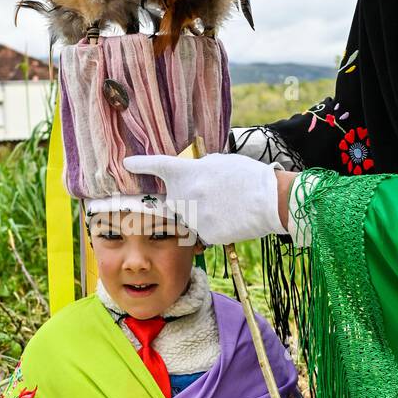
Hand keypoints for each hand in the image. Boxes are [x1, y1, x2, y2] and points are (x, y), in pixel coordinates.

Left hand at [122, 152, 292, 245]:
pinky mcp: (204, 234)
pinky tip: (230, 219)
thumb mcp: (222, 163)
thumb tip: (193, 175)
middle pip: (173, 200)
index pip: (158, 165)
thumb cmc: (250, 177)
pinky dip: (214, 227)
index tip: (127, 163)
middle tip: (212, 196)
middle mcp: (185, 194)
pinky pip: (202, 231)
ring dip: (201, 214)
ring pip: (188, 218)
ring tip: (226, 207)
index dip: (141, 164)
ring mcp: (193, 216)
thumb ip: (200, 169)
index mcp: (189, 172)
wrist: (270, 201)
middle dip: (186, 200)